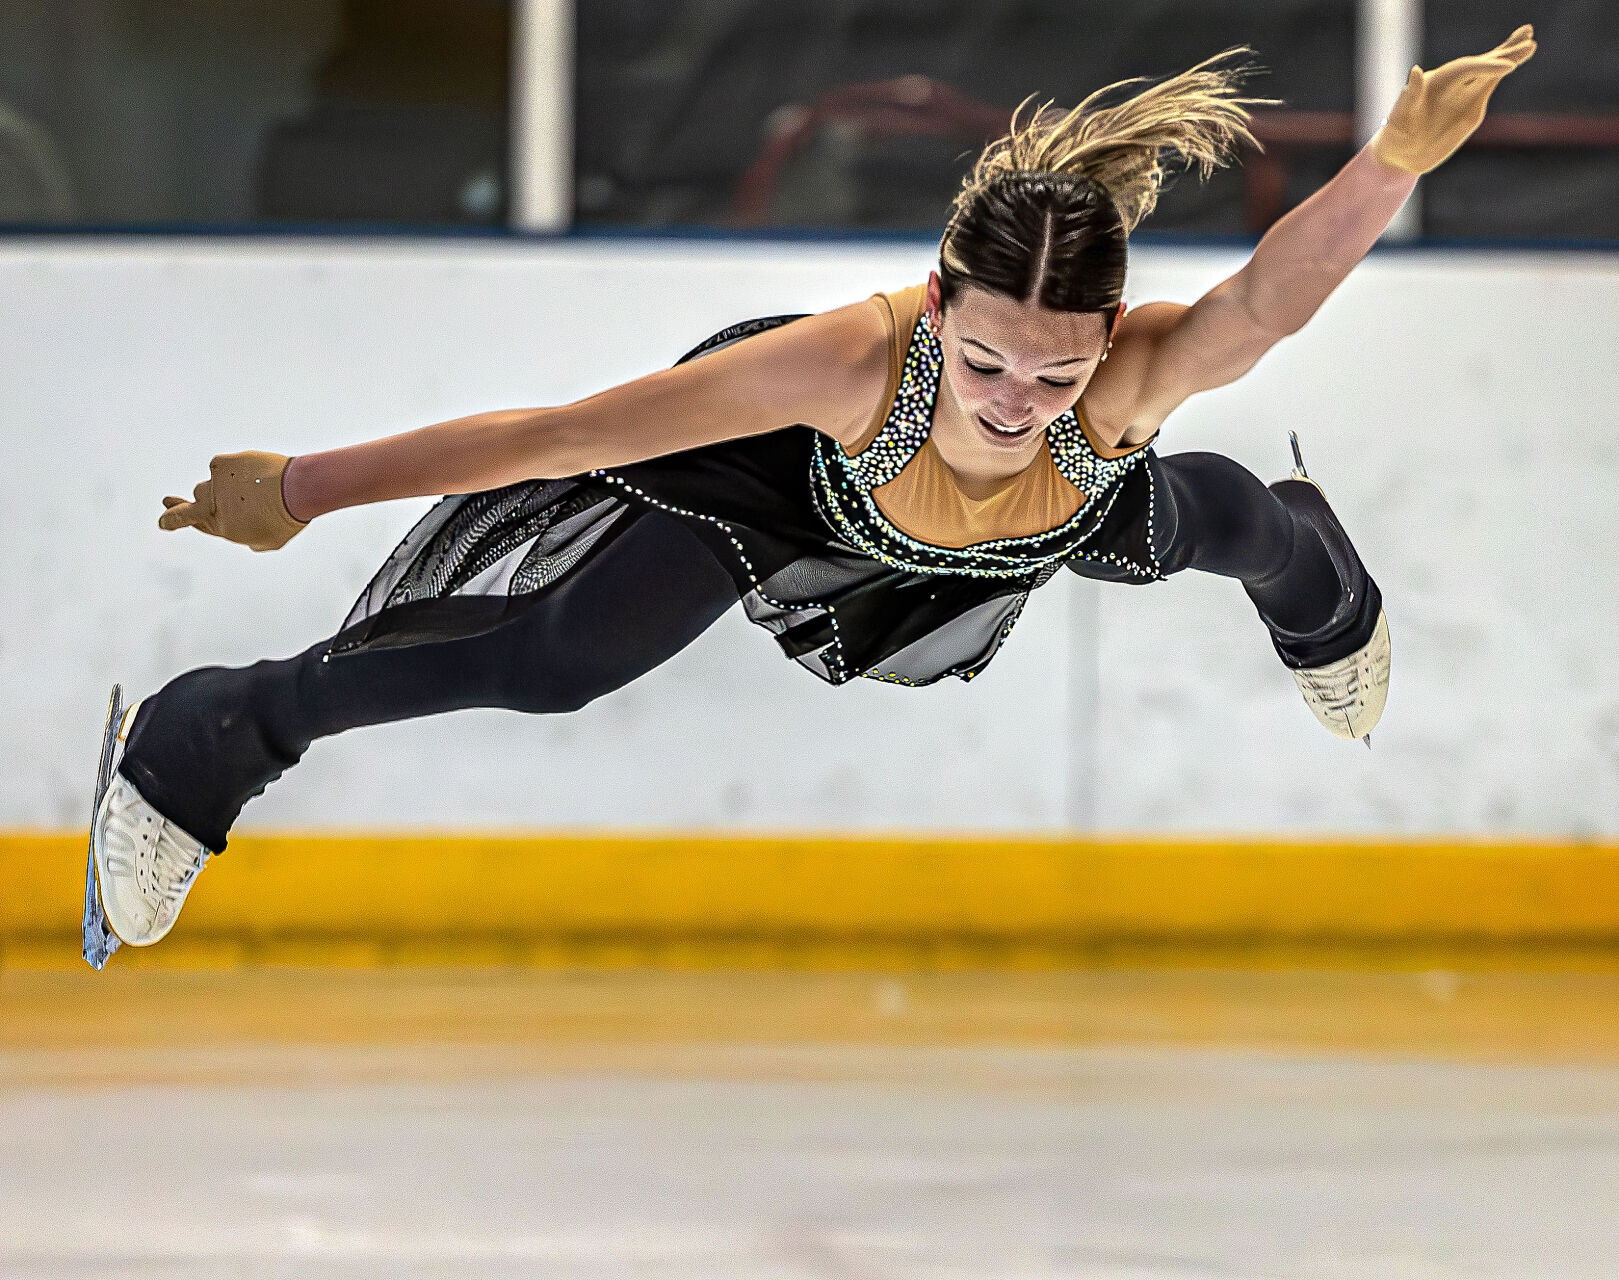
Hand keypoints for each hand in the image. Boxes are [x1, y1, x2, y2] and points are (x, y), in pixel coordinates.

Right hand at [158, 450, 308, 550]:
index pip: (188, 524)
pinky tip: (256, 474)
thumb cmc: (287, 518)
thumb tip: (248, 537)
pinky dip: (237, 470)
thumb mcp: (269, 540)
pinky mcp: (221, 464)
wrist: (294, 490)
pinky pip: (223, 468)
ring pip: (210, 485)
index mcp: (221, 527)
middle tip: (167, 502)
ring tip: (253, 490)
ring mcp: (214, 484)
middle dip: (178, 505)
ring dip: (225, 488)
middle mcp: (211, 506)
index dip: (172, 521)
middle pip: (192, 505)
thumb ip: (251, 539)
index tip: (162, 521)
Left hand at [1371, 24, 1536, 174]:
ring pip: (1490, 72)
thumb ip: (1410, 96)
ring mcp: (1463, 95)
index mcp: (1437, 81)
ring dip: (1510, 57)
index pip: (1466, 69)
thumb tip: (1415, 71)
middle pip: (1483, 63)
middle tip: (1528, 34)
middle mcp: (1453, 84)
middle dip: (1506, 51)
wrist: (1400, 156)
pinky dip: (1500, 75)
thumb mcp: (1399, 117)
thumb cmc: (1395, 135)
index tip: (1507, 66)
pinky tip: (1512, 65)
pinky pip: (1488, 87)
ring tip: (1530, 43)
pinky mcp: (1471, 109)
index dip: (1486, 67)